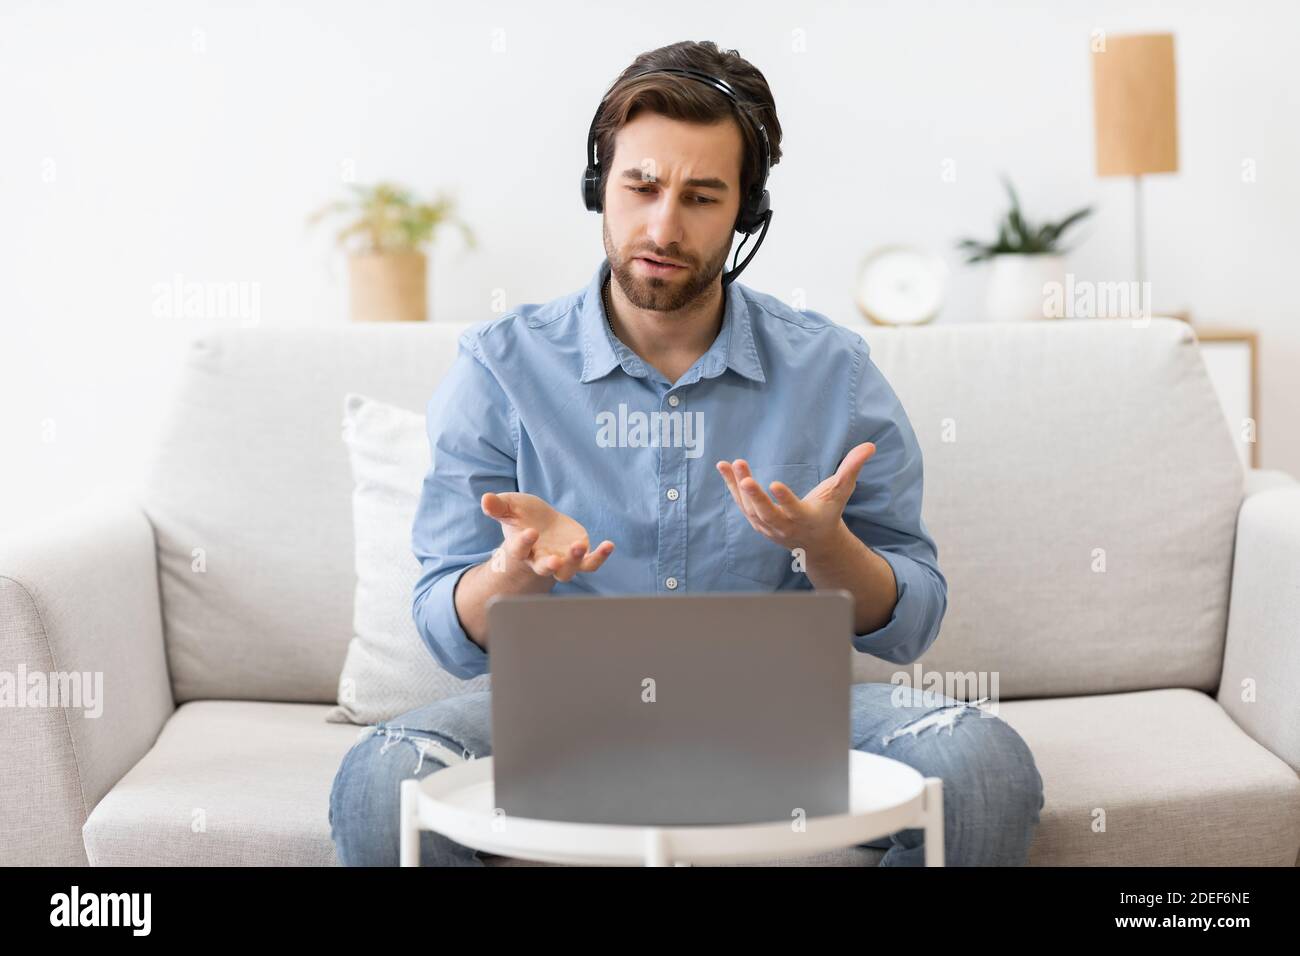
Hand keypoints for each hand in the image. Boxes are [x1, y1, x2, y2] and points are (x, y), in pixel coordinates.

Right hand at [480, 492, 614, 582]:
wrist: (540, 526)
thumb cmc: (522, 517)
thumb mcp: (510, 507)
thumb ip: (498, 506)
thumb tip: (485, 499)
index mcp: (521, 549)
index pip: (519, 549)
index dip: (523, 543)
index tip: (530, 531)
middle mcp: (540, 559)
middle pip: (544, 568)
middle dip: (550, 566)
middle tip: (554, 561)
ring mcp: (561, 561)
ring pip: (568, 571)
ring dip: (574, 561)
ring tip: (579, 546)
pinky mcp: (578, 558)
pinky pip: (590, 563)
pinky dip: (600, 557)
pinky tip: (609, 545)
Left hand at [715, 442, 876, 554]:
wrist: (814, 543)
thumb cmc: (828, 511)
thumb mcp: (841, 491)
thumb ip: (852, 468)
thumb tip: (870, 446)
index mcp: (805, 518)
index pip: (793, 510)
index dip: (784, 499)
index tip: (774, 484)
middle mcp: (784, 526)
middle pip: (766, 512)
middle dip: (755, 495)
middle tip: (744, 477)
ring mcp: (767, 526)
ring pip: (749, 508)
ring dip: (737, 487)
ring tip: (730, 464)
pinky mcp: (756, 522)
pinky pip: (741, 503)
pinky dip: (731, 487)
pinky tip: (723, 467)